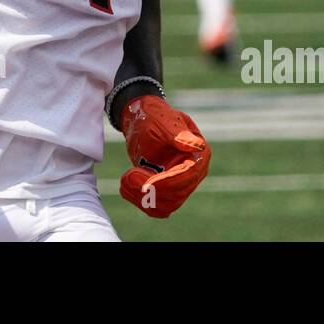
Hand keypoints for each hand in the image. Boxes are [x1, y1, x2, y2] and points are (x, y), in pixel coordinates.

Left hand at [119, 95, 210, 217]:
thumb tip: (198, 147)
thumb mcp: (163, 122)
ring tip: (124, 180)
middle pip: (177, 194)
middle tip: (127, 177)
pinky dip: (141, 202)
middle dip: (150, 190)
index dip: (168, 182)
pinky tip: (126, 188)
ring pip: (166, 204)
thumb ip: (178, 135)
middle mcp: (194, 172)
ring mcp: (181, 183)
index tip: (146, 183)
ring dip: (143, 198)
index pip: (188, 176)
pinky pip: (158, 207)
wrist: (141, 120)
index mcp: (198, 154)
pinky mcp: (167, 191)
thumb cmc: (153, 116)